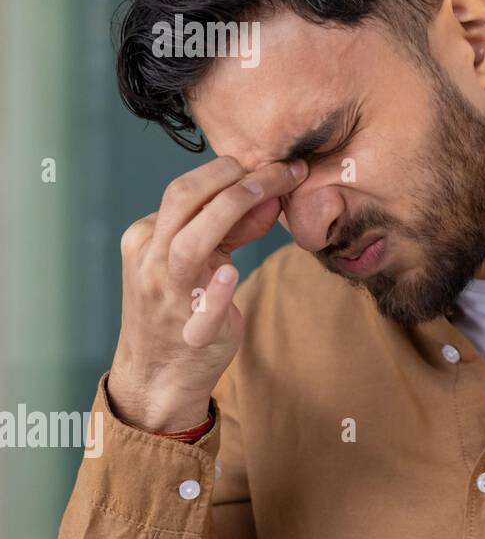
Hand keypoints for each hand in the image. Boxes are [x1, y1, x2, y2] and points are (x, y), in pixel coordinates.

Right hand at [107, 156, 307, 431]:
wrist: (158, 374)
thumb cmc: (182, 305)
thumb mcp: (204, 258)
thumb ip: (234, 227)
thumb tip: (269, 193)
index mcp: (146, 237)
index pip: (187, 190)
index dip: (233, 171)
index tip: (276, 163)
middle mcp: (151, 262)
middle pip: (184, 201)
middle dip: (236, 179)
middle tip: (284, 169)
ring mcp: (167, 298)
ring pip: (188, 247)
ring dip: (233, 212)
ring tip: (273, 195)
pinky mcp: (191, 333)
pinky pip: (199, 311)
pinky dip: (215, 293)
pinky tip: (229, 275)